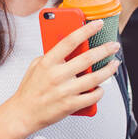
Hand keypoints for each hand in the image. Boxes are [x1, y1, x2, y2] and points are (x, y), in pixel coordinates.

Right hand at [6, 18, 121, 132]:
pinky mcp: (70, 105)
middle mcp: (57, 75)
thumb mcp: (36, 65)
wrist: (23, 114)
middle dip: (105, 50)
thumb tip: (70, 46)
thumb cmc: (30, 90)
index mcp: (48, 62)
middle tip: (113, 46)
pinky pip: (92, 96)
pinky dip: (100, 91)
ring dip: (108, 70)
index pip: (70, 40)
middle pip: (87, 58)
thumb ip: (51, 55)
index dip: (86, 30)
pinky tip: (102, 87)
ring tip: (114, 64)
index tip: (98, 24)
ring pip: (94, 78)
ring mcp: (65, 91)